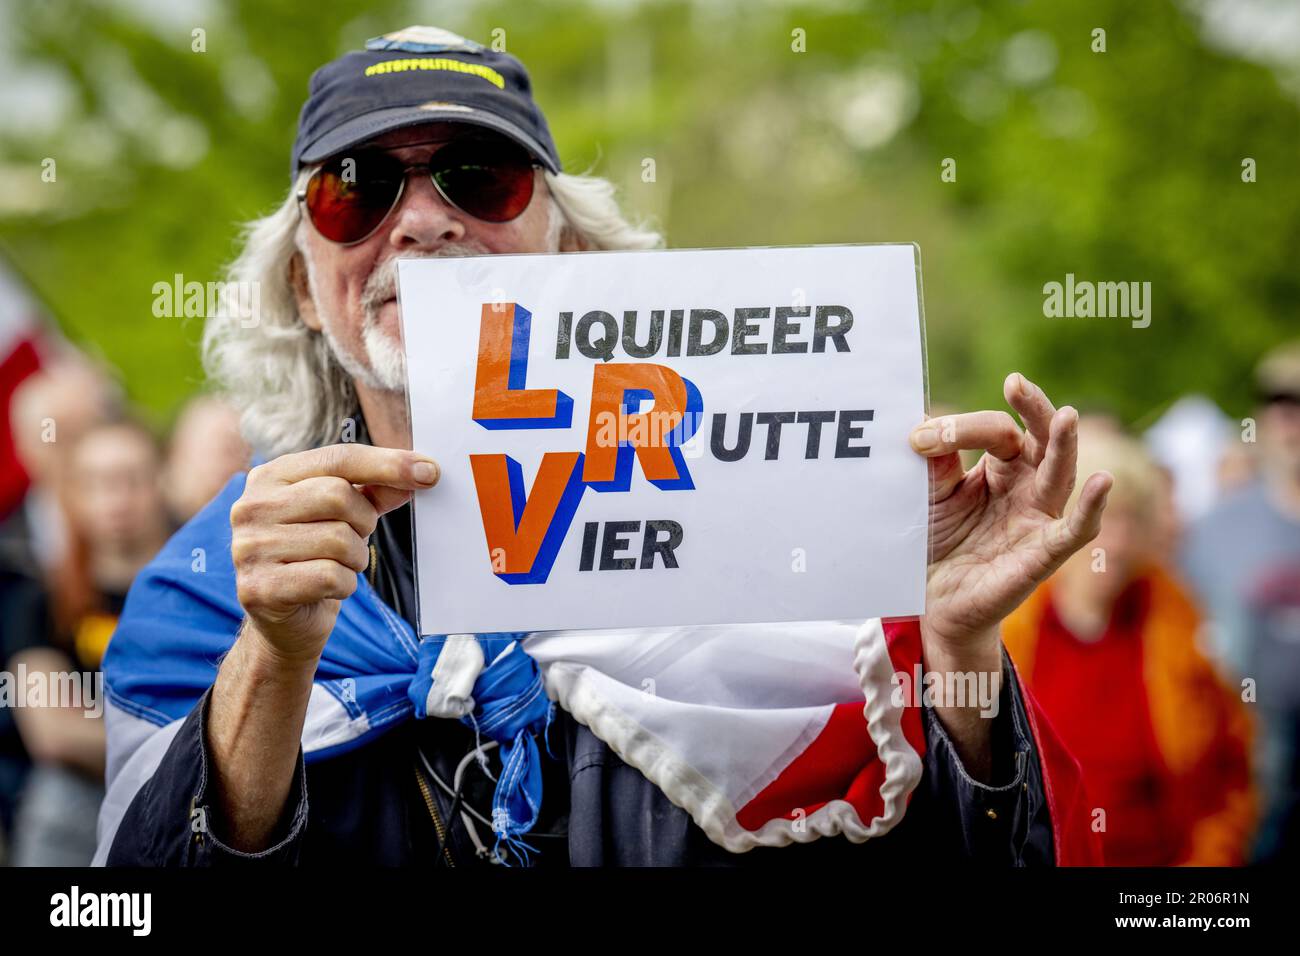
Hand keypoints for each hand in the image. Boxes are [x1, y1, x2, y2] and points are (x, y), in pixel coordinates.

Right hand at [230, 443, 439, 665]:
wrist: (285, 622)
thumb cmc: (316, 557)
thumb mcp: (346, 516)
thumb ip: (377, 491)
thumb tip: (420, 472)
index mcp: (270, 477)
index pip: (338, 458)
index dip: (388, 464)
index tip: (429, 472)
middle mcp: (250, 507)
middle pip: (338, 496)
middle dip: (364, 520)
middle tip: (357, 537)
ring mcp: (248, 548)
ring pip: (338, 539)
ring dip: (355, 558)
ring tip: (338, 565)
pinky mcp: (258, 588)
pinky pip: (329, 577)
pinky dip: (344, 585)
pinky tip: (328, 588)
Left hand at [909, 373, 1111, 661]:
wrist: (930, 601)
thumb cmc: (936, 541)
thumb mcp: (929, 493)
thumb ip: (934, 461)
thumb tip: (926, 428)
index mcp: (1002, 468)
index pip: (999, 433)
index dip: (965, 429)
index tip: (925, 436)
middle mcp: (1027, 488)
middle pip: (1042, 440)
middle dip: (1034, 410)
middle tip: (1016, 385)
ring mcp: (1038, 519)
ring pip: (1060, 475)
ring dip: (1064, 445)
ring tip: (1066, 416)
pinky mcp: (1043, 555)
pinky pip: (1075, 530)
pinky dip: (1091, 508)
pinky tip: (1101, 482)